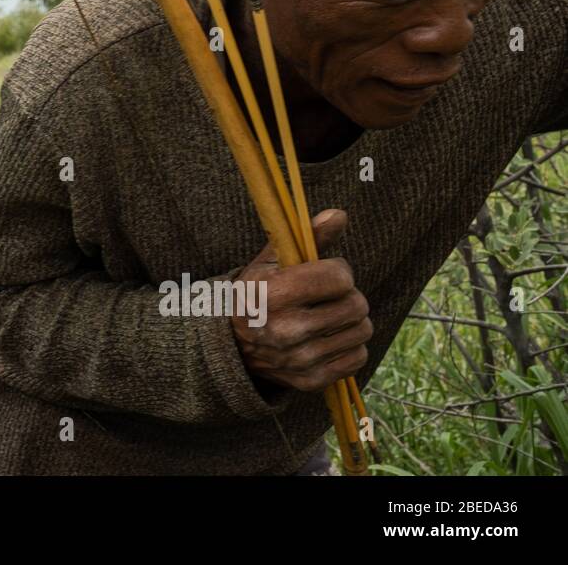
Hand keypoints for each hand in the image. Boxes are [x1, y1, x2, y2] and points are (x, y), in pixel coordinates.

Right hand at [231, 209, 371, 393]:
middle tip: (330, 295)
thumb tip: (339, 215)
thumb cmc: (256, 293)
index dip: (338, 270)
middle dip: (348, 294)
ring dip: (352, 319)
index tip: (326, 272)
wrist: (232, 345)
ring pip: (362, 331)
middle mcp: (284, 329)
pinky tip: (330, 337)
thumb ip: (306, 237)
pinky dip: (350, 344)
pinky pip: (358, 356)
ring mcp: (298, 359)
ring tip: (331, 314)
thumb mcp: (270, 261)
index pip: (338, 277)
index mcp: (270, 293)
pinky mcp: (310, 380)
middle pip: (356, 305)